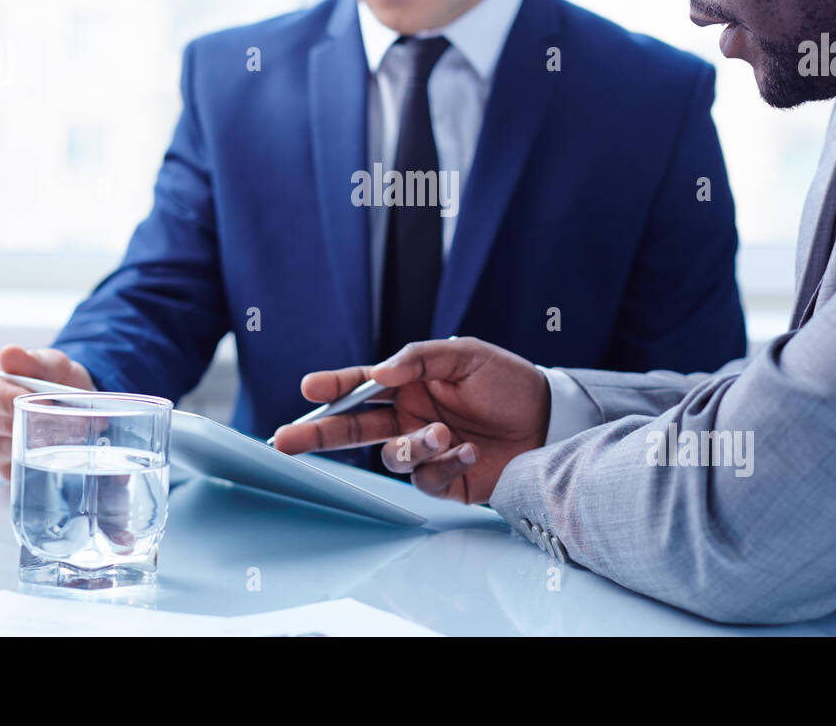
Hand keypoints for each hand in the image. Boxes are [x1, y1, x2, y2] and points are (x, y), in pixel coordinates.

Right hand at [0, 344, 94, 479]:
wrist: (66, 399)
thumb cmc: (51, 377)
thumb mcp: (49, 362)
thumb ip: (31, 359)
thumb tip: (8, 353)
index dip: (16, 399)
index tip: (45, 401)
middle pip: (1, 424)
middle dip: (36, 422)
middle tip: (67, 419)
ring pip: (12, 449)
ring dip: (42, 442)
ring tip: (67, 431)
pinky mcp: (3, 466)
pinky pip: (20, 468)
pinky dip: (41, 460)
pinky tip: (56, 447)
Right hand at [273, 337, 549, 503]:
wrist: (550, 418)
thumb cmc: (507, 381)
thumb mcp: (465, 355)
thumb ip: (420, 359)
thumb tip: (379, 372)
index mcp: (408, 387)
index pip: (360, 387)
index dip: (333, 388)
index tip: (308, 387)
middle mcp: (409, 420)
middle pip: (352, 431)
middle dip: (318, 435)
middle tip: (286, 440)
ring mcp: (425, 452)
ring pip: (393, 457)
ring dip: (415, 446)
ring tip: (447, 433)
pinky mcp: (446, 480)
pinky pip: (427, 479)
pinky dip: (445, 464)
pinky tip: (470, 450)